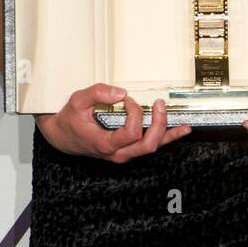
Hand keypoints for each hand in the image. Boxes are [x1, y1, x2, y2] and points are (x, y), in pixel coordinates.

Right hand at [36, 84, 192, 159]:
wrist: (63, 136)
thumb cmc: (70, 120)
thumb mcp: (77, 101)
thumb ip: (97, 93)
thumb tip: (120, 93)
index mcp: (105, 144)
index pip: (131, 133)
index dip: (135, 114)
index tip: (129, 101)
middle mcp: (117, 153)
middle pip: (148, 145)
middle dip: (159, 124)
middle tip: (159, 105)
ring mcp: (124, 153)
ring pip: (152, 147)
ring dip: (168, 133)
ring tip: (184, 124)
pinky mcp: (129, 149)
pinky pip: (151, 145)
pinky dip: (167, 137)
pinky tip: (181, 130)